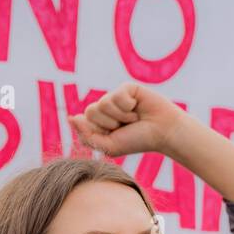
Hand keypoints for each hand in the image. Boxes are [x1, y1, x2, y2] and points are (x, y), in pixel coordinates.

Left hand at [68, 82, 186, 158]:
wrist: (163, 132)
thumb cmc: (137, 140)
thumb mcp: (109, 146)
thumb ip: (87, 135)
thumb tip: (71, 117)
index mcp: (97, 123)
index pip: (81, 122)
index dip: (98, 131)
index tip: (113, 136)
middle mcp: (104, 109)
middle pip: (90, 111)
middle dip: (108, 123)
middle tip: (124, 126)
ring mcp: (114, 97)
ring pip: (103, 103)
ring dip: (120, 116)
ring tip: (132, 118)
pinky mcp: (126, 87)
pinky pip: (117, 95)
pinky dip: (127, 105)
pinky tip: (137, 106)